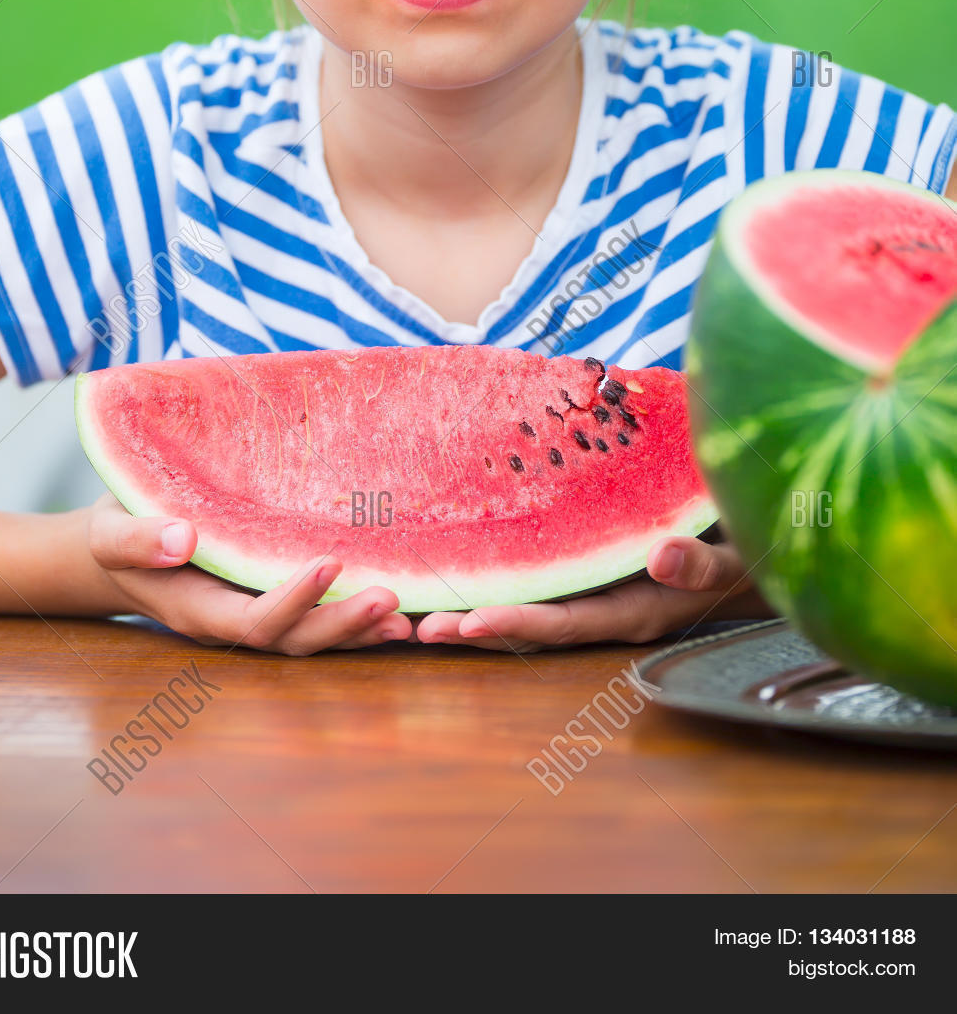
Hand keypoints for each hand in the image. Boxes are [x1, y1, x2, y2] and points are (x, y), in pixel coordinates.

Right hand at [84, 494, 412, 654]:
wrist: (119, 544)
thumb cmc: (117, 530)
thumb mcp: (112, 532)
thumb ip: (138, 539)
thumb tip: (182, 539)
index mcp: (197, 612)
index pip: (253, 620)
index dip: (293, 601)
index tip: (329, 563)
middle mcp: (233, 623)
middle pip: (294, 641)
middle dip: (342, 625)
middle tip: (391, 599)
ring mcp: (254, 615)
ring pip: (312, 638)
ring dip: (358, 631)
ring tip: (406, 618)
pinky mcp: (272, 599)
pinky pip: (317, 620)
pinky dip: (356, 621)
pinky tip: (398, 610)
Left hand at [413, 531, 774, 652]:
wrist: (757, 543)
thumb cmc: (746, 549)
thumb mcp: (734, 557)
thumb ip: (702, 564)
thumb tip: (664, 558)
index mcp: (634, 610)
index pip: (564, 623)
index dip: (514, 623)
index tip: (464, 624)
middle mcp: (607, 607)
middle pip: (532, 622)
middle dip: (473, 624)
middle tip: (414, 627)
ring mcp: (598, 590)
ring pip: (531, 603)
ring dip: (476, 604)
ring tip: (418, 607)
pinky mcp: (593, 568)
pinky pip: (543, 576)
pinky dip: (502, 575)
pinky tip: (461, 562)